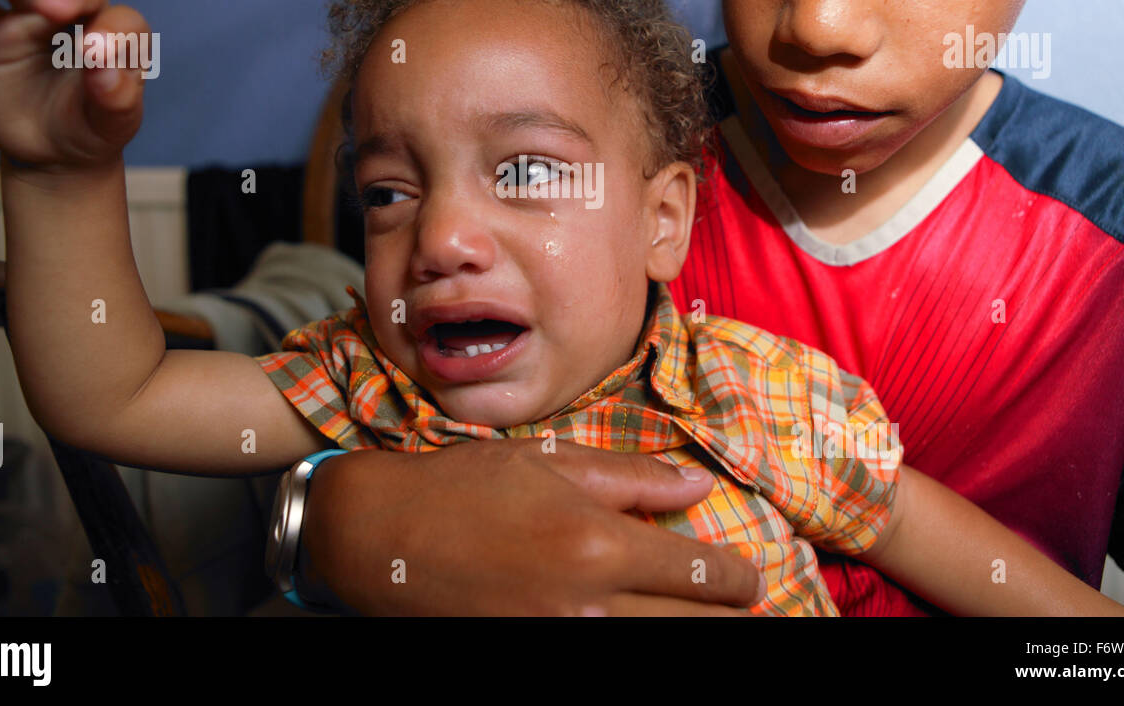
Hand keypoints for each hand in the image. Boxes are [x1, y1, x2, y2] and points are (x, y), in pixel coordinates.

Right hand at [0, 0, 148, 171]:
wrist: (51, 153)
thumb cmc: (89, 128)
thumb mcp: (113, 124)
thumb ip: (116, 96)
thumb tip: (104, 69)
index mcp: (118, 38)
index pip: (122, 21)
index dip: (112, 31)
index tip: (95, 54)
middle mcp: (77, 20)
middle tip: (50, 6)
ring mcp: (31, 20)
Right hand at [299, 439, 766, 614]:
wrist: (378, 538)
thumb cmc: (463, 488)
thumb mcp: (549, 462)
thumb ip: (633, 477)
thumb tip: (701, 482)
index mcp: (599, 544)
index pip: (704, 575)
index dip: (739, 579)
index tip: (744, 576)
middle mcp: (588, 606)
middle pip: (695, 628)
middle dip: (725, 614)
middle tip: (733, 602)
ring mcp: (558, 643)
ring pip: (657, 651)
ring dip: (681, 632)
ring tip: (689, 614)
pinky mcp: (529, 658)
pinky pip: (603, 661)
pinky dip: (630, 643)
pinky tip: (634, 623)